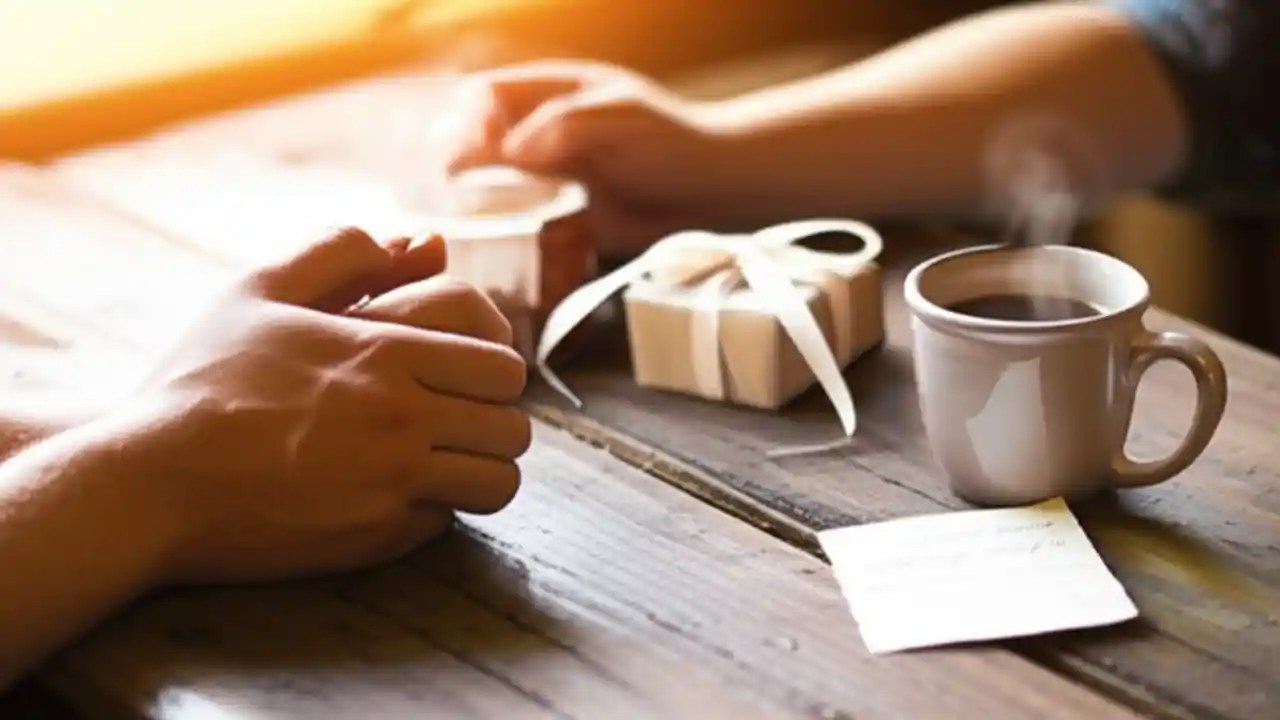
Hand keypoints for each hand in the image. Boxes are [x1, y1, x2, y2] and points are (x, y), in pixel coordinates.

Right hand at [106, 228, 529, 583]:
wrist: (150, 481)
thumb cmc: (203, 381)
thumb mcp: (259, 292)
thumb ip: (339, 254)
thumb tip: (418, 243)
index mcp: (386, 350)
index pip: (504, 364)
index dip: (495, 371)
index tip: (469, 379)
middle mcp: (403, 416)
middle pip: (513, 425)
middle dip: (495, 422)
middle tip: (460, 423)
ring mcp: (394, 480)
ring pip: (497, 481)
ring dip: (481, 471)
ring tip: (446, 464)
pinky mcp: (377, 535)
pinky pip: (445, 523)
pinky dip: (434, 510)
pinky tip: (393, 496)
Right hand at [449, 61, 736, 255]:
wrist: (717, 193)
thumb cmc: (674, 144)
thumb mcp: (618, 122)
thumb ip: (562, 127)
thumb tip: (507, 149)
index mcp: (555, 93)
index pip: (487, 96)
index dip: (471, 119)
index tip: (477, 149)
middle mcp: (547, 135)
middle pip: (481, 145)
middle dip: (467, 169)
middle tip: (465, 194)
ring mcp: (557, 179)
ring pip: (500, 195)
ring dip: (492, 214)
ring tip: (489, 231)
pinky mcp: (571, 221)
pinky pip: (534, 235)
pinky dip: (530, 247)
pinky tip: (539, 254)